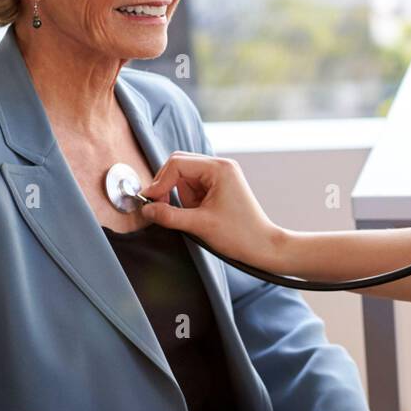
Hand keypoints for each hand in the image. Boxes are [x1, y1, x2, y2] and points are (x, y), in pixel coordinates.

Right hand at [138, 152, 282, 268]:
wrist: (263, 246)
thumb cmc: (240, 235)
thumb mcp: (199, 225)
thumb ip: (168, 215)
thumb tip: (146, 209)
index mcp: (219, 168)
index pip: (177, 163)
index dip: (159, 182)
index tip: (150, 202)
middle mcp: (221, 166)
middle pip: (179, 167)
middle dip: (167, 188)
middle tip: (161, 208)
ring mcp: (222, 176)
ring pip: (185, 179)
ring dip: (181, 197)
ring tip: (194, 217)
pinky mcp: (220, 187)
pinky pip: (194, 188)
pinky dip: (189, 201)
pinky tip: (199, 215)